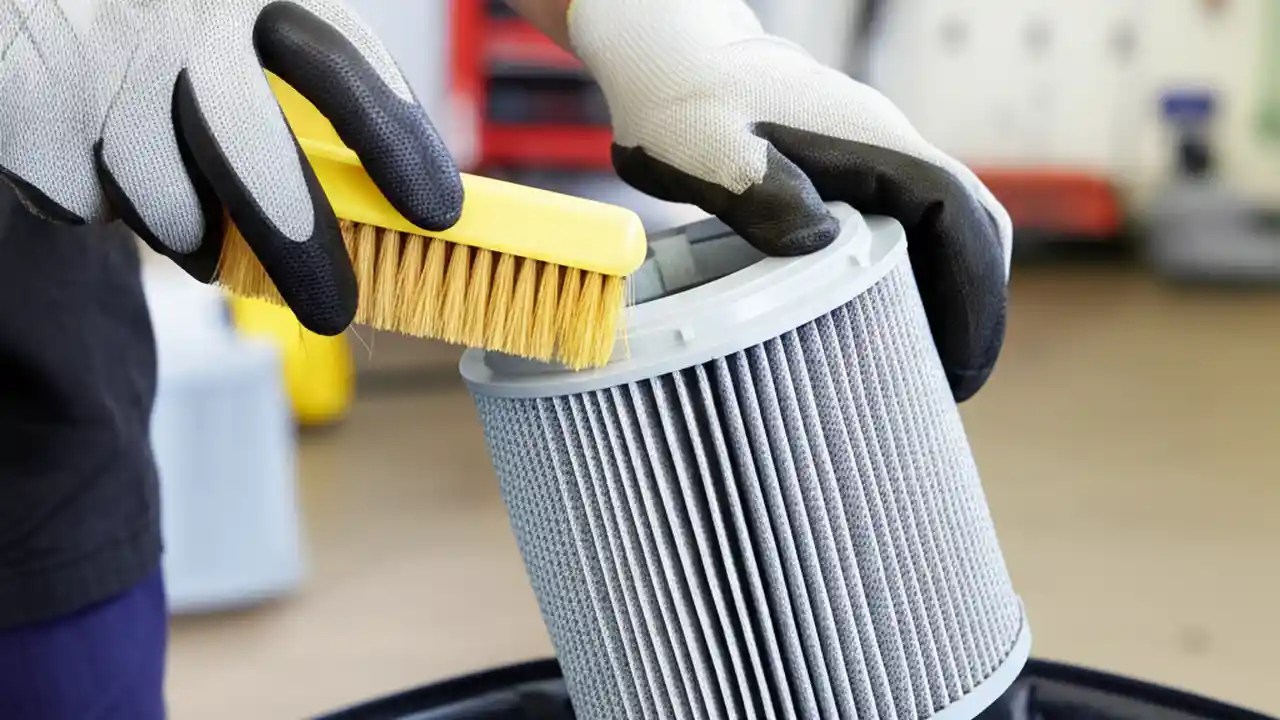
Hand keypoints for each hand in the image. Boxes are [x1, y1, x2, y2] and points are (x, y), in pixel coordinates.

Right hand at [0, 0, 461, 334]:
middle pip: (259, 166)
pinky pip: (89, 208)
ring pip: (174, 210)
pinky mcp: (26, 114)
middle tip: (333, 307)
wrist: (30, 2)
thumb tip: (411, 200)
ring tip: (182, 196)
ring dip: (190, 228)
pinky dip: (102, 204)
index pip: (342, 64)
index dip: (395, 141)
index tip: (438, 213)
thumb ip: (311, 83)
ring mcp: (97, 66)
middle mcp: (174, 16)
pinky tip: (99, 157)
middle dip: (305, 254)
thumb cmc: (156, 24)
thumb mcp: (239, 21)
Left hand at [569, 0, 1011, 399]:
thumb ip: (760, 192)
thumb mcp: (707, 149)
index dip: (973, 293)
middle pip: (968, 227)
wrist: (670, 55)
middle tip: (950, 383)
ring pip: (942, 227)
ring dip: (947, 292)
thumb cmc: (682, 101)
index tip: (961, 364)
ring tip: (924, 365)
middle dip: (973, 304)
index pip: (958, 217)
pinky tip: (881, 321)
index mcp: (872, 144)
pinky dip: (914, 276)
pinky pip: (905, 226)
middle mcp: (887, 149)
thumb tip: (821, 242)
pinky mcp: (847, 174)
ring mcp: (871, 160)